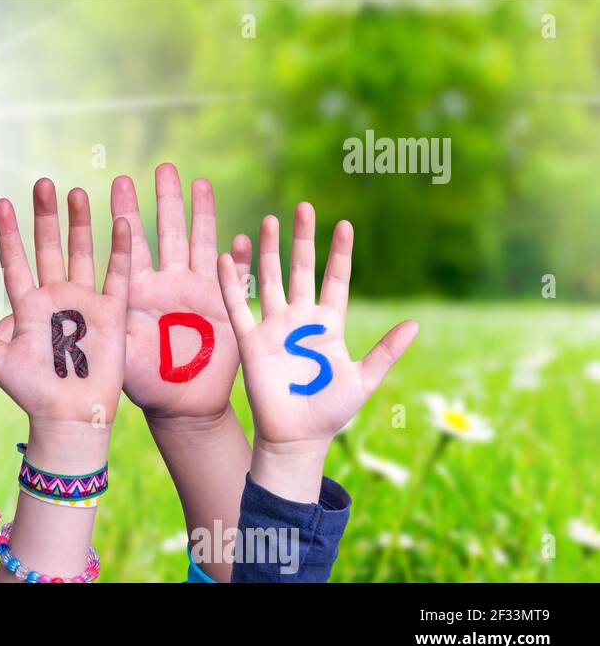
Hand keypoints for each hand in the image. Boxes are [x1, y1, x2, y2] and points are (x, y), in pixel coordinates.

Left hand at [0, 179, 130, 461]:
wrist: (70, 418)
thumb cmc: (31, 394)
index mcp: (27, 306)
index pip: (15, 260)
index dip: (9, 233)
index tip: (1, 203)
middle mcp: (55, 298)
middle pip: (49, 248)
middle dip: (46, 216)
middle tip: (42, 182)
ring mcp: (85, 303)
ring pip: (83, 253)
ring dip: (81, 224)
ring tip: (77, 192)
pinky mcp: (113, 313)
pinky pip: (118, 275)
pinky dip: (121, 250)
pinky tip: (122, 221)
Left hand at [118, 165, 251, 420]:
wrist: (180, 404)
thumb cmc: (141, 382)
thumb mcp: (115, 351)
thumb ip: (101, 324)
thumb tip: (73, 303)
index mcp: (137, 289)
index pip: (129, 242)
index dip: (125, 213)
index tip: (117, 179)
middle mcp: (167, 282)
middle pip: (167, 231)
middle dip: (165, 199)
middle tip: (163, 166)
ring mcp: (198, 290)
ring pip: (200, 242)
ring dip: (203, 213)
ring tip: (200, 182)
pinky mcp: (224, 304)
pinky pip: (234, 277)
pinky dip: (239, 259)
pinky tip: (244, 238)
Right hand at [218, 203, 417, 498]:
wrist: (297, 437)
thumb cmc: (331, 412)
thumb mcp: (364, 379)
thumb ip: (385, 351)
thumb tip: (415, 324)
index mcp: (329, 325)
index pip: (335, 280)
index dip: (339, 254)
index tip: (344, 225)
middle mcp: (300, 320)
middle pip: (301, 270)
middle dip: (302, 239)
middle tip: (302, 207)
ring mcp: (274, 328)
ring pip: (270, 280)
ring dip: (268, 252)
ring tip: (267, 221)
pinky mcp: (251, 342)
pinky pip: (240, 307)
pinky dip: (233, 284)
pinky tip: (229, 258)